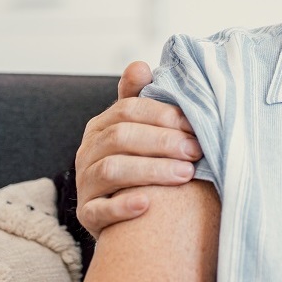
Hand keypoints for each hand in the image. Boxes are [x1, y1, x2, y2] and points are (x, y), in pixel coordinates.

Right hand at [74, 60, 203, 236]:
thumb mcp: (142, 128)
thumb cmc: (143, 160)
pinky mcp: (87, 215)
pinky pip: (99, 211)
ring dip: (151, 171)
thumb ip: (142, 98)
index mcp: (102, 126)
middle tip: (196, 150)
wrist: (131, 211)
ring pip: (110, 170)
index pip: (128, 111)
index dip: (162, 115)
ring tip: (185, 174)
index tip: (194, 125)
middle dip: (162, 142)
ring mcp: (85, 184)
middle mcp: (88, 152)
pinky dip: (122, 206)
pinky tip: (147, 204)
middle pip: (120, 138)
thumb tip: (139, 65)